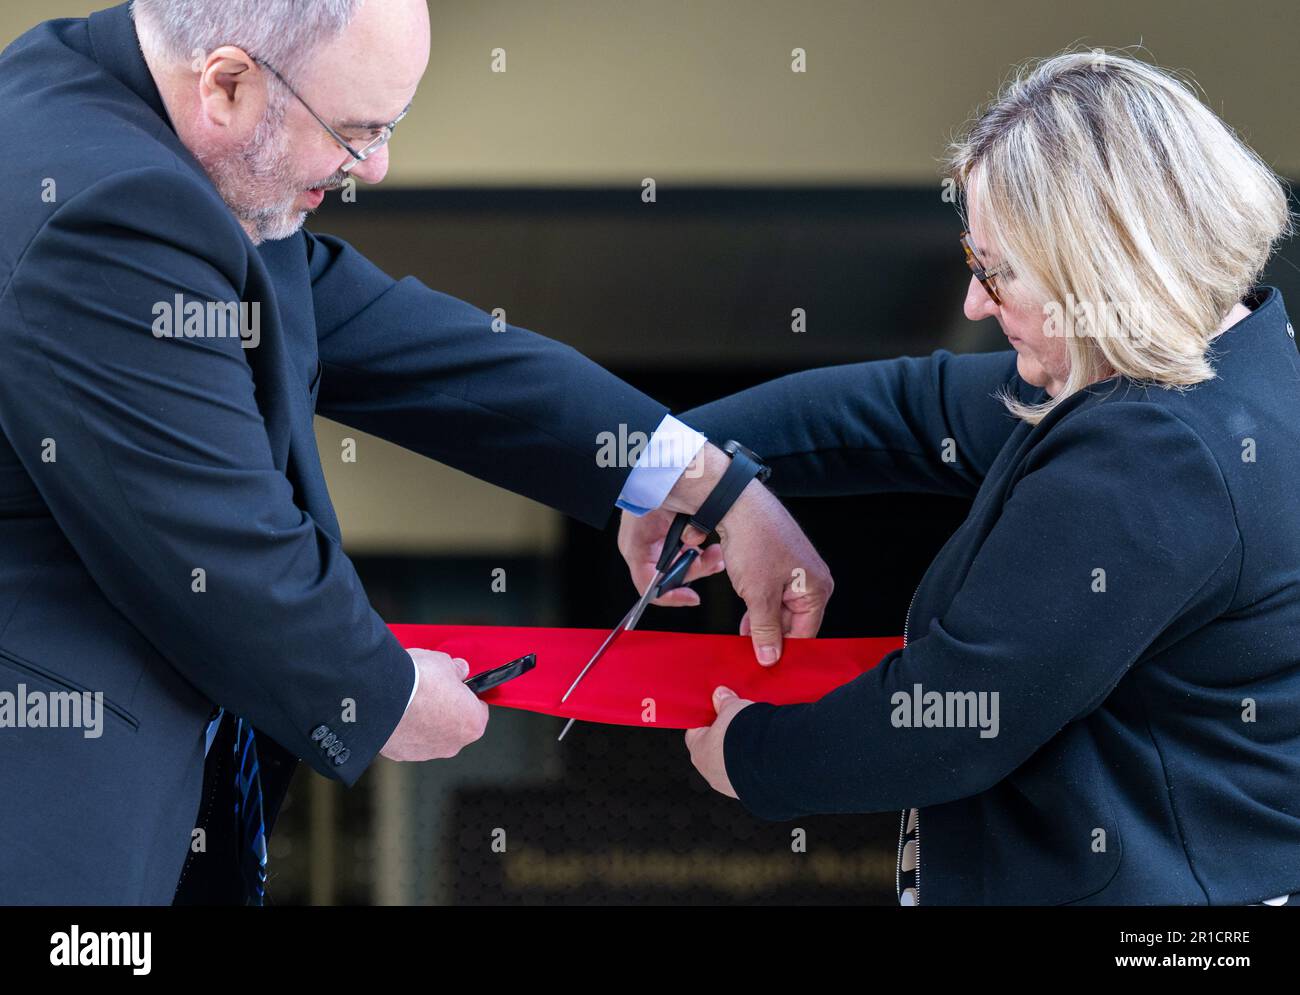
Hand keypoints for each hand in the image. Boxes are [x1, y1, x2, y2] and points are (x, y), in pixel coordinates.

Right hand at [380, 649, 488, 760]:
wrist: (383, 694)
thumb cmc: (420, 680)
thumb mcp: (445, 663)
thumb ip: (456, 670)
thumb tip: (459, 670)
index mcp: (472, 723)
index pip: (478, 710)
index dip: (467, 696)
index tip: (457, 688)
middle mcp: (453, 745)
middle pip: (455, 726)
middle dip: (446, 711)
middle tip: (432, 693)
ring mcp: (427, 753)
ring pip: (431, 736)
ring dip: (425, 722)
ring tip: (411, 701)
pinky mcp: (402, 754)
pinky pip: (409, 740)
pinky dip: (405, 729)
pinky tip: (398, 713)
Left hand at [620, 443, 832, 664]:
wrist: (736, 502)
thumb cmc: (755, 541)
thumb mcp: (758, 594)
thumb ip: (765, 630)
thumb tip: (770, 657)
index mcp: (817, 588)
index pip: (805, 634)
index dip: (783, 650)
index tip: (763, 662)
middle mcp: (811, 579)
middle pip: (792, 622)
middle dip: (769, 633)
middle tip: (749, 648)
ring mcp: (795, 569)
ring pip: (778, 608)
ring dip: (760, 618)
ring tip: (743, 627)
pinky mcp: (778, 562)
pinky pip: (770, 592)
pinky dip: (756, 602)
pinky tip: (743, 608)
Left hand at [684, 685, 753, 798]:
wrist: (768, 762)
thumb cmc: (743, 736)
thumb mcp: (732, 709)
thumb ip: (725, 701)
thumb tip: (721, 694)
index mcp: (698, 749)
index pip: (695, 732)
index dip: (708, 721)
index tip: (718, 713)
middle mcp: (708, 771)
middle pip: (713, 749)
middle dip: (725, 738)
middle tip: (738, 725)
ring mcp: (727, 784)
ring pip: (729, 765)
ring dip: (739, 755)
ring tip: (754, 740)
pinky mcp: (745, 792)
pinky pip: (744, 776)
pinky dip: (751, 767)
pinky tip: (762, 755)